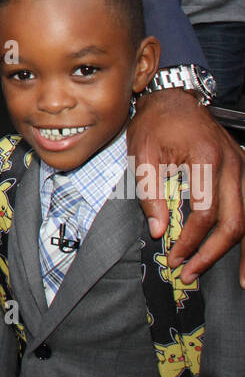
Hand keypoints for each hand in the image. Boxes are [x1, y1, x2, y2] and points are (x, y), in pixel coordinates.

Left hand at [128, 89, 244, 286]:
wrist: (174, 97)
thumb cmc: (155, 123)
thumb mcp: (142, 154)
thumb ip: (149, 193)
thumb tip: (158, 231)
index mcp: (207, 158)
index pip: (205, 212)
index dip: (190, 240)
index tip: (174, 257)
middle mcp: (233, 163)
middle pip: (234, 221)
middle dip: (214, 252)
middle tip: (191, 272)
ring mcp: (243, 166)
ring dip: (242, 250)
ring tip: (240, 280)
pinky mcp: (243, 170)